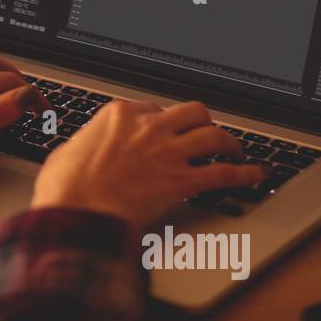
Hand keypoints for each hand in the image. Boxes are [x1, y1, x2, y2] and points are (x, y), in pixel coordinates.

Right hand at [31, 99, 268, 228]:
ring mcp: (169, 153)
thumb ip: (83, 146)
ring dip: (229, 141)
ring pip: (213, 135)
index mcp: (120, 115)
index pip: (151, 107)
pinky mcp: (183, 181)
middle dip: (201, 121)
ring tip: (235, 148)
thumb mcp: (65, 154)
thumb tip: (81, 153)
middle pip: (191, 112)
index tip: (163, 130)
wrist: (75, 213)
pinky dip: (245, 173)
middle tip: (204, 131)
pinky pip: (224, 172)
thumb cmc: (64, 189)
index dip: (160, 120)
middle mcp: (149, 127)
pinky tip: (256, 175)